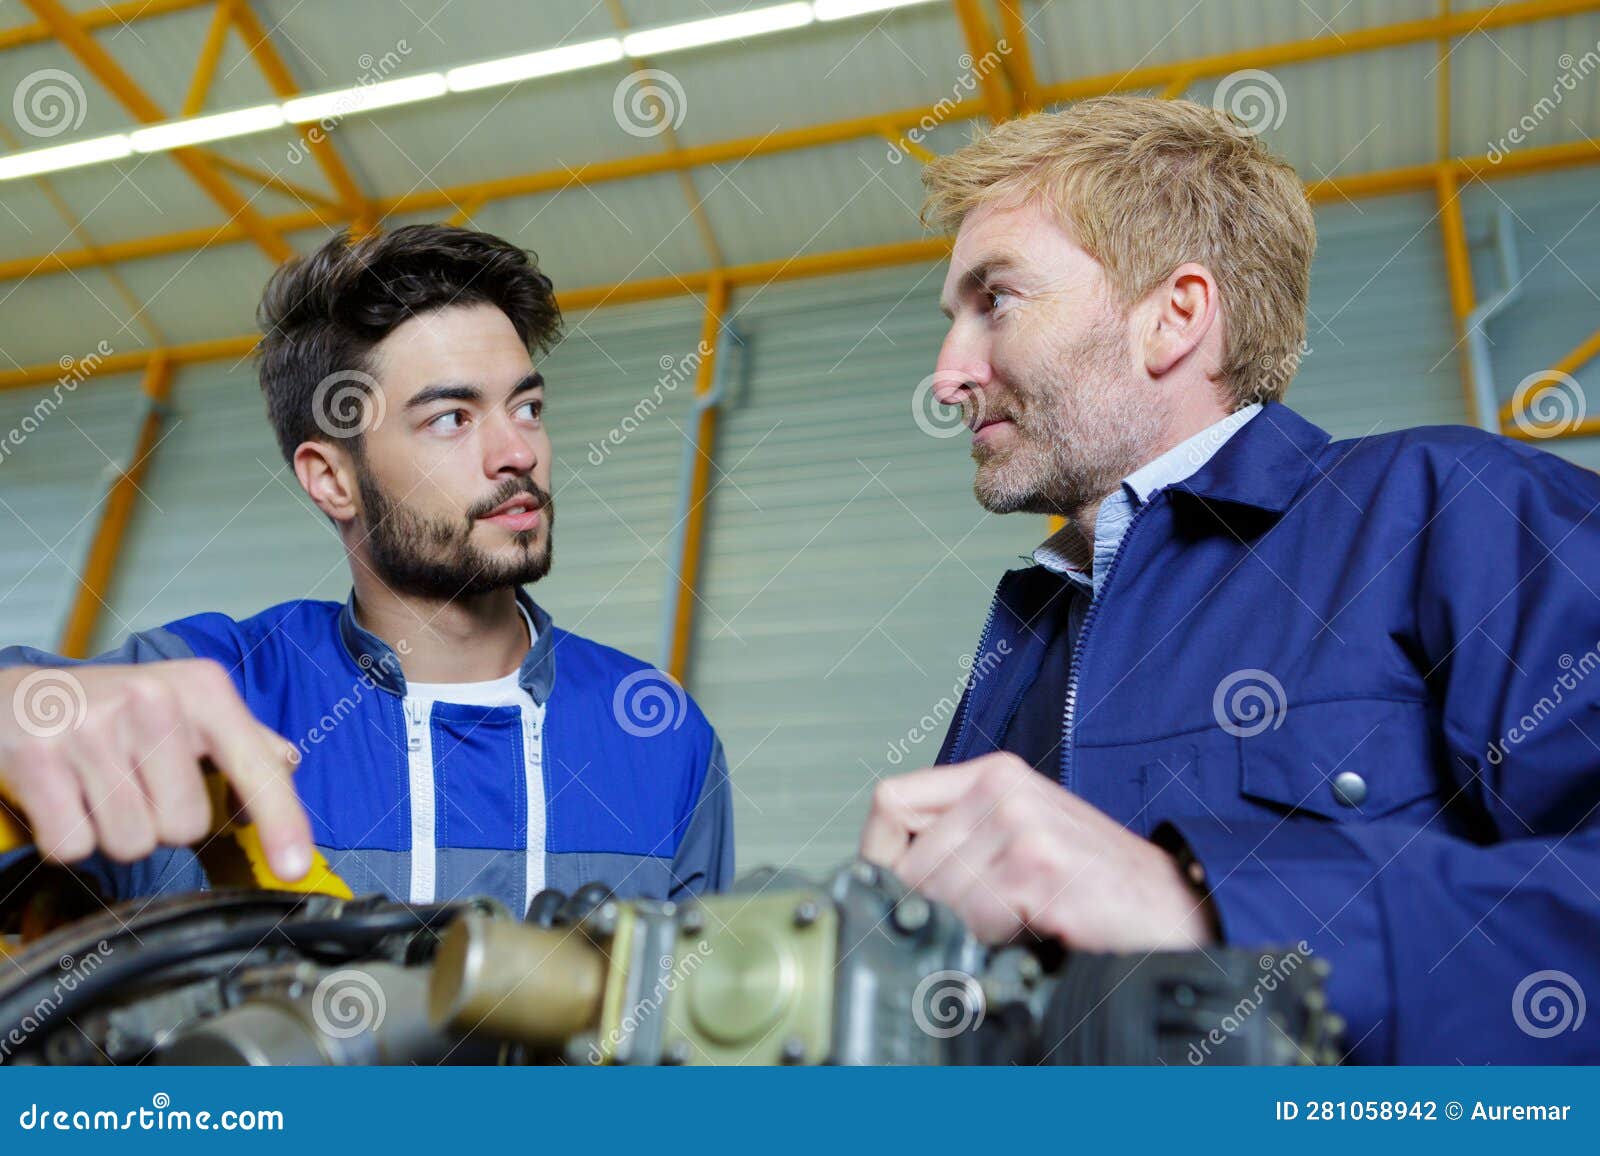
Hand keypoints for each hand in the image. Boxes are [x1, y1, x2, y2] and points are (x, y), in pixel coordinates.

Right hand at [0, 662, 311, 879]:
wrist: (22, 693)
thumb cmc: (118, 707)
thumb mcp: (190, 704)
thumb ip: (245, 738)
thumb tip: (286, 765)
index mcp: (204, 689)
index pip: (257, 768)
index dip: (281, 823)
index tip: (293, 868)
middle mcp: (153, 700)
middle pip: (188, 826)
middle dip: (163, 821)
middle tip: (137, 783)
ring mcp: (92, 728)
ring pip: (133, 843)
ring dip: (117, 831)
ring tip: (100, 787)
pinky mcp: (37, 759)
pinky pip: (74, 846)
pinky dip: (69, 836)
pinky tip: (65, 796)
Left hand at [860, 752, 1216, 950]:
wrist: (1175, 907)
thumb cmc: (1099, 882)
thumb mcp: (1021, 840)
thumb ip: (959, 841)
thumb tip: (884, 872)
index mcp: (994, 775)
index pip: (890, 801)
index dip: (881, 856)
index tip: (894, 891)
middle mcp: (1003, 788)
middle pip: (905, 858)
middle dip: (927, 906)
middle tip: (969, 924)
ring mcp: (1022, 823)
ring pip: (935, 893)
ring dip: (965, 927)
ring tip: (1009, 926)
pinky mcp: (1039, 866)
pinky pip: (974, 917)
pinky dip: (994, 940)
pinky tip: (1030, 932)